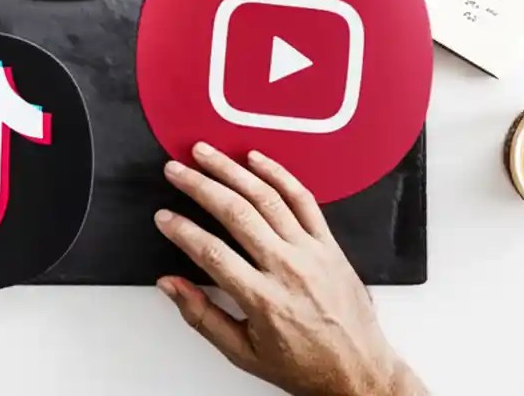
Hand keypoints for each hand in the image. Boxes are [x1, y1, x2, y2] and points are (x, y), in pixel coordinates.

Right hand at [154, 143, 426, 395]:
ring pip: (267, 198)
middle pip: (236, 213)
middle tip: (176, 171)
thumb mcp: (243, 353)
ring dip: (232, 170)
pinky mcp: (329, 243)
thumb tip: (170, 285)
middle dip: (199, 186)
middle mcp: (288, 269)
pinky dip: (279, 174)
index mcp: (263, 300)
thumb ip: (202, 316)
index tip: (164, 217)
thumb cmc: (304, 365)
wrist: (359, 371)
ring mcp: (311, 252)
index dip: (182, 231)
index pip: (212, 253)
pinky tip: (256, 159)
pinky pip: (303, 199)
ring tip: (206, 153)